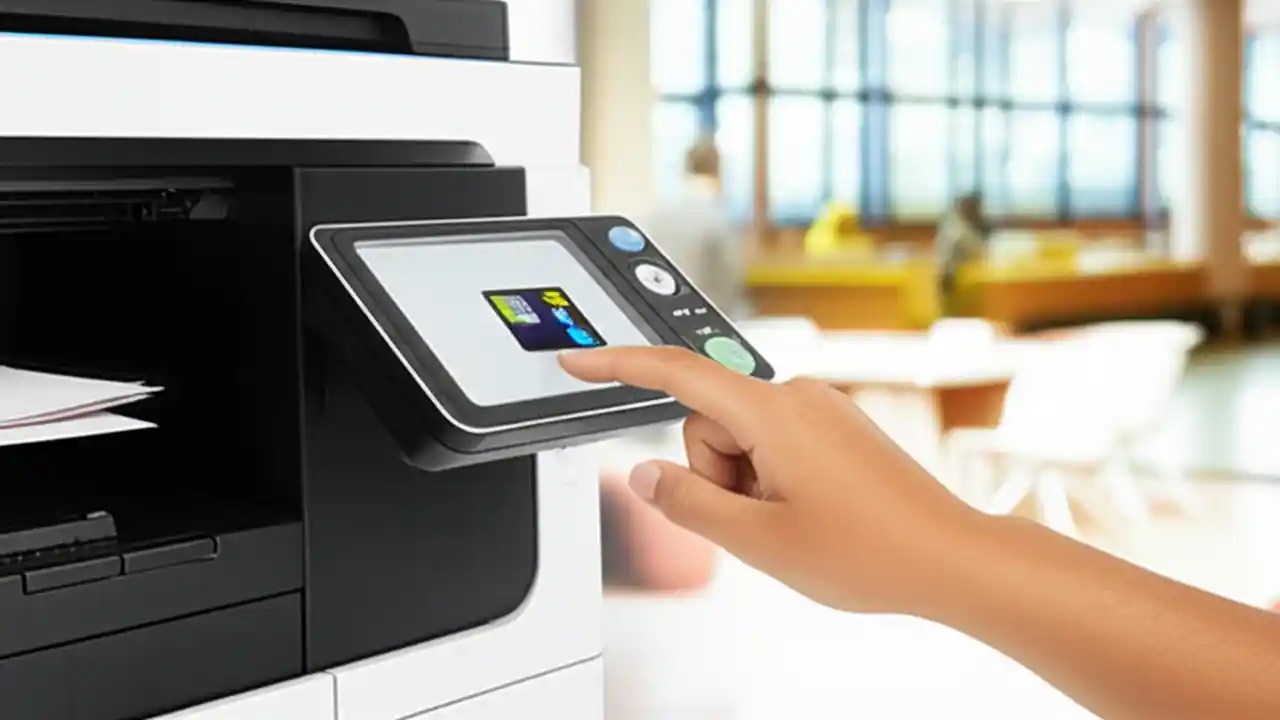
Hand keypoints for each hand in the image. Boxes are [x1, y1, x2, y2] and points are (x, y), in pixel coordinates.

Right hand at [560, 346, 983, 615]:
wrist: (950, 558)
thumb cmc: (869, 552)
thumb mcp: (757, 541)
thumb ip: (687, 503)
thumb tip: (646, 473)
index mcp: (774, 412)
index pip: (676, 374)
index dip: (617, 366)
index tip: (576, 360)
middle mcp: (798, 395)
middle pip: (708, 426)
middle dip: (717, 476)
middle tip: (763, 523)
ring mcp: (821, 407)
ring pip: (740, 441)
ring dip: (746, 484)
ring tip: (794, 522)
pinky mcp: (835, 424)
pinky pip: (773, 444)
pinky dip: (771, 479)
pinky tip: (811, 514)